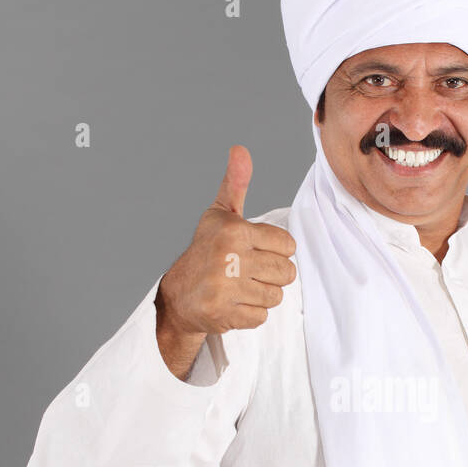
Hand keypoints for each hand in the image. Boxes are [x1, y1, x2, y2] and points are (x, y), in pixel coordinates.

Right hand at [157, 145, 296, 336]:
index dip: (276, 250)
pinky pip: (261, 316)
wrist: (179, 294)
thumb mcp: (220, 214)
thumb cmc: (206, 250)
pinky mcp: (224, 313)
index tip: (255, 251)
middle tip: (249, 271)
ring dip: (262, 295)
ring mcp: (226, 288)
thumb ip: (236, 184)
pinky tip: (234, 302)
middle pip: (287, 273)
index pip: (288, 246)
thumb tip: (240, 150)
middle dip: (273, 275)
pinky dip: (251, 313)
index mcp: (235, 231)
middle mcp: (230, 258)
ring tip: (241, 287)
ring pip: (276, 296)